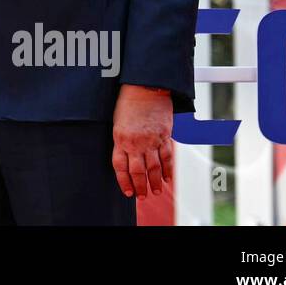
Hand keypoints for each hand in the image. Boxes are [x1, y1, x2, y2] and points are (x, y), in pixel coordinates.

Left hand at [111, 84, 174, 199]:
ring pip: (154, 168)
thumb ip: (122, 140)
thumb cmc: (128, 102)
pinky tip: (167, 177)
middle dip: (140, 187)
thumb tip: (126, 157)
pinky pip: (167, 157)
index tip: (127, 192)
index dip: (124, 182)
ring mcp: (151, 140)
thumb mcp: (117, 122)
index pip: (120, 167)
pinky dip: (168, 169)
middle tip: (143, 196)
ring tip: (156, 191)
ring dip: (155, 182)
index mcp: (120, 138)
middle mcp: (135, 142)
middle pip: (138, 171)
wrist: (145, 87)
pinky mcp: (164, 136)